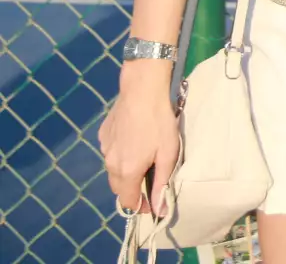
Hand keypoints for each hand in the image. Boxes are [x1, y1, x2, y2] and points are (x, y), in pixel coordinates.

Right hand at [98, 76, 179, 216]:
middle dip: (133, 189)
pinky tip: (134, 139)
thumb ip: (162, 183)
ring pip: (113, 169)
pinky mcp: (103, 134)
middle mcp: (110, 164)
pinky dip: (121, 153)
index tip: (152, 202)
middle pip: (119, 187)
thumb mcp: (168, 153)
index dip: (140, 206)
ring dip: (126, 170)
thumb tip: (160, 209)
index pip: (128, 202)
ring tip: (143, 157)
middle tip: (150, 178)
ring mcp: (104, 148)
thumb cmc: (159, 121)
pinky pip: (111, 151)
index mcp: (127, 172)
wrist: (142, 89)